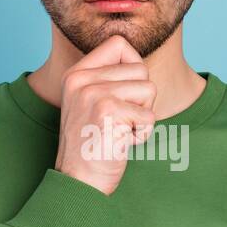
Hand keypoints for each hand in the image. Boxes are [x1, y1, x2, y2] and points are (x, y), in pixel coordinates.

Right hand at [55, 35, 156, 195]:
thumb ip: (107, 80)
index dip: (134, 65)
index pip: (118, 44)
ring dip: (143, 117)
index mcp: (76, 74)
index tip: (126, 93)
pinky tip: (122, 144)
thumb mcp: (89, 104)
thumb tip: (139, 62)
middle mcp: (82, 79)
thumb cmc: (91, 147)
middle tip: (120, 120)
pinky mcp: (109, 111)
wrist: (78, 182)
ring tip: (120, 131)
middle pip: (140, 69)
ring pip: (149, 90)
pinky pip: (150, 117)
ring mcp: (94, 93)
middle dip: (141, 99)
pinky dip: (142, 135)